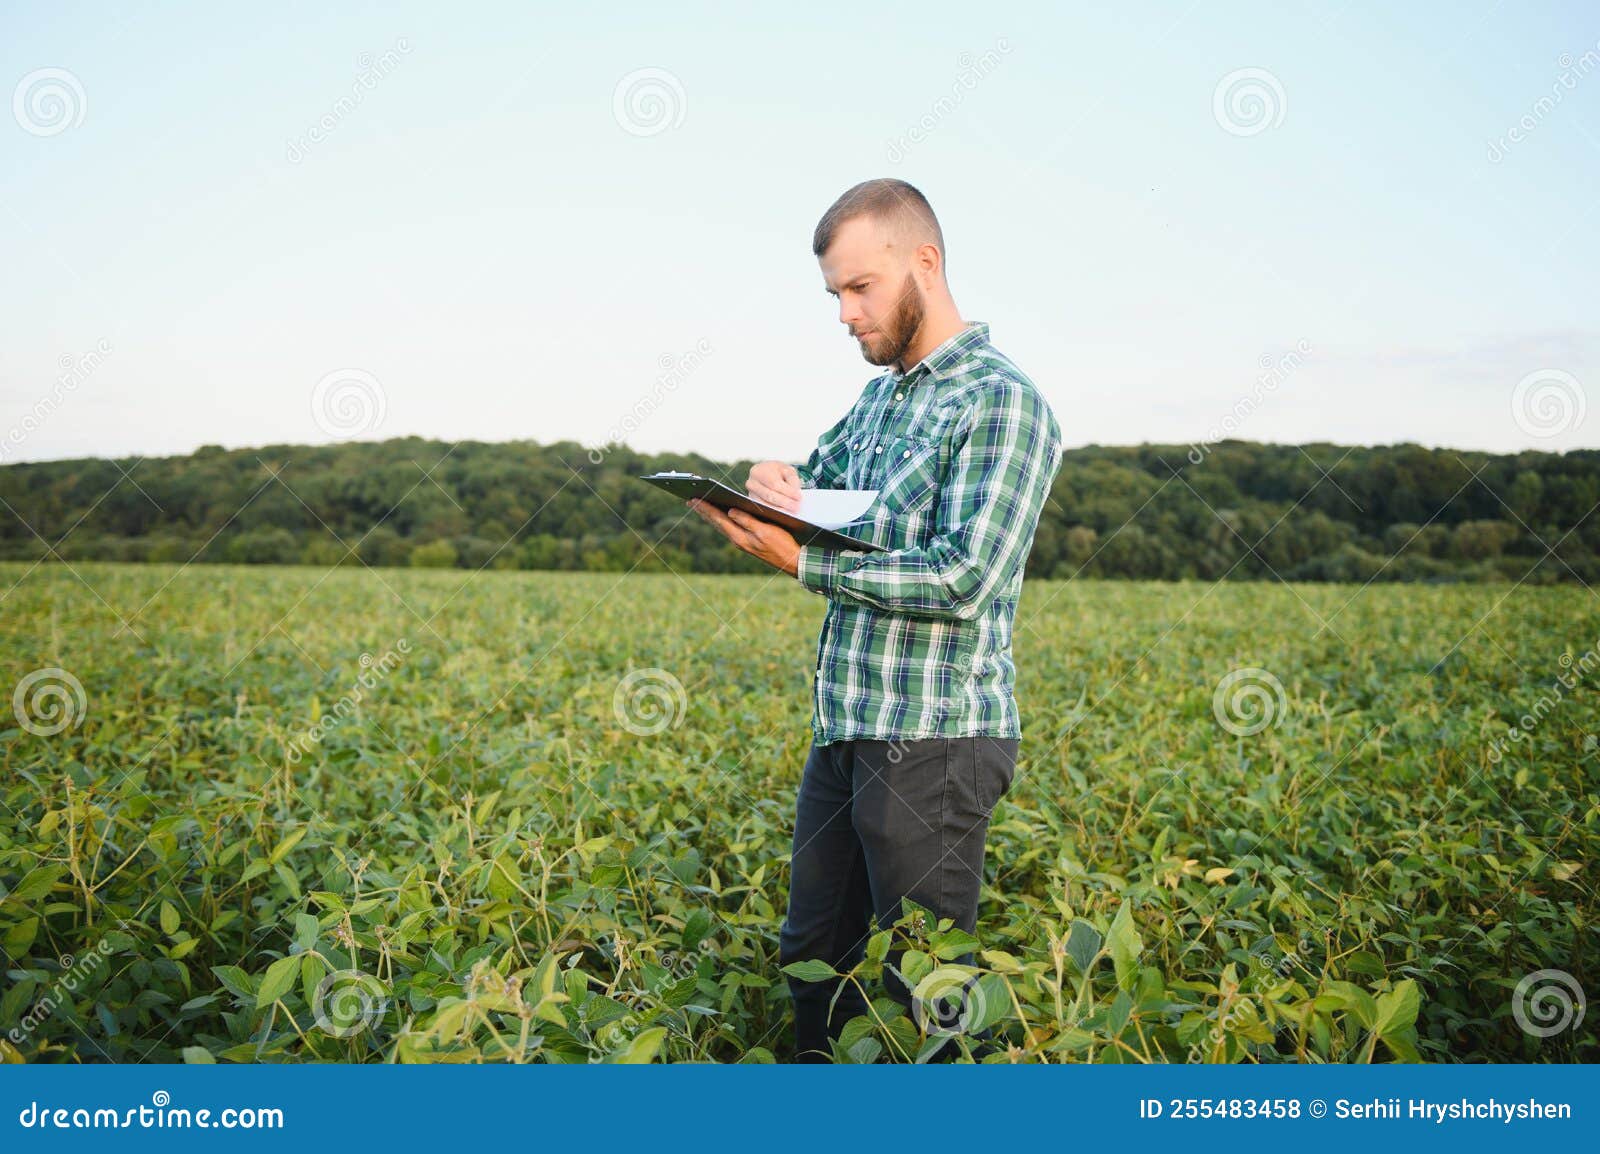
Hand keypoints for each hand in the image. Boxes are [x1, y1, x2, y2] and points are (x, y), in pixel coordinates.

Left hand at [687, 499, 801, 576]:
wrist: (792, 561)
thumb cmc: (782, 545)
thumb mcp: (766, 531)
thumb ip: (747, 521)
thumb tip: (730, 512)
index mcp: (740, 537)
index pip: (719, 519)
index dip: (706, 508)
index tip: (693, 499)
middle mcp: (737, 540)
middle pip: (716, 522)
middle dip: (703, 511)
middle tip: (689, 501)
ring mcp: (742, 542)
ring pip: (721, 526)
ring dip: (710, 515)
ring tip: (699, 506)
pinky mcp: (747, 542)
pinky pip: (729, 528)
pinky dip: (720, 520)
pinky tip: (718, 515)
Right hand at [747, 460, 801, 511]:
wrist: (766, 473)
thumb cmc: (777, 472)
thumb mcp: (787, 470)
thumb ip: (792, 479)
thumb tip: (795, 493)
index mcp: (759, 471)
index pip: (774, 484)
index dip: (787, 492)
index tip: (798, 497)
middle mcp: (751, 483)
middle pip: (769, 496)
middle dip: (784, 503)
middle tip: (796, 507)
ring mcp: (751, 495)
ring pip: (766, 505)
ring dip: (780, 510)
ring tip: (792, 512)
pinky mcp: (753, 504)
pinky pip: (764, 510)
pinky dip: (775, 512)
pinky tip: (784, 514)